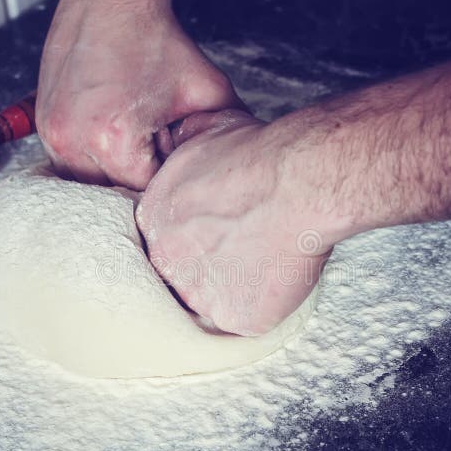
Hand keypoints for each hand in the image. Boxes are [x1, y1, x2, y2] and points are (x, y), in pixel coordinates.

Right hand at [36, 0, 241, 188]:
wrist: (111, 0)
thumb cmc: (152, 39)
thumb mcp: (207, 90)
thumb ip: (225, 131)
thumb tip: (236, 159)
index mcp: (114, 140)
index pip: (145, 193)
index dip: (165, 178)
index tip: (171, 153)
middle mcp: (74, 141)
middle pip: (113, 192)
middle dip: (137, 176)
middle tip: (152, 143)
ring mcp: (54, 134)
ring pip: (88, 183)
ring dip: (111, 170)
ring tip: (128, 137)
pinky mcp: (45, 124)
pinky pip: (68, 162)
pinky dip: (90, 156)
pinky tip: (108, 132)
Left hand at [136, 111, 330, 335]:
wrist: (296, 183)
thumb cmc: (258, 154)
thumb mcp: (205, 132)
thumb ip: (182, 147)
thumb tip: (176, 139)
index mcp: (153, 218)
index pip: (168, 238)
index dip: (199, 235)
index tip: (224, 229)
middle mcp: (167, 261)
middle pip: (184, 273)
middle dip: (215, 263)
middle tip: (249, 244)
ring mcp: (198, 294)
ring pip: (215, 299)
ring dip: (239, 285)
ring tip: (268, 257)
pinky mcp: (235, 318)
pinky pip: (249, 318)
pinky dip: (266, 303)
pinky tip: (281, 275)